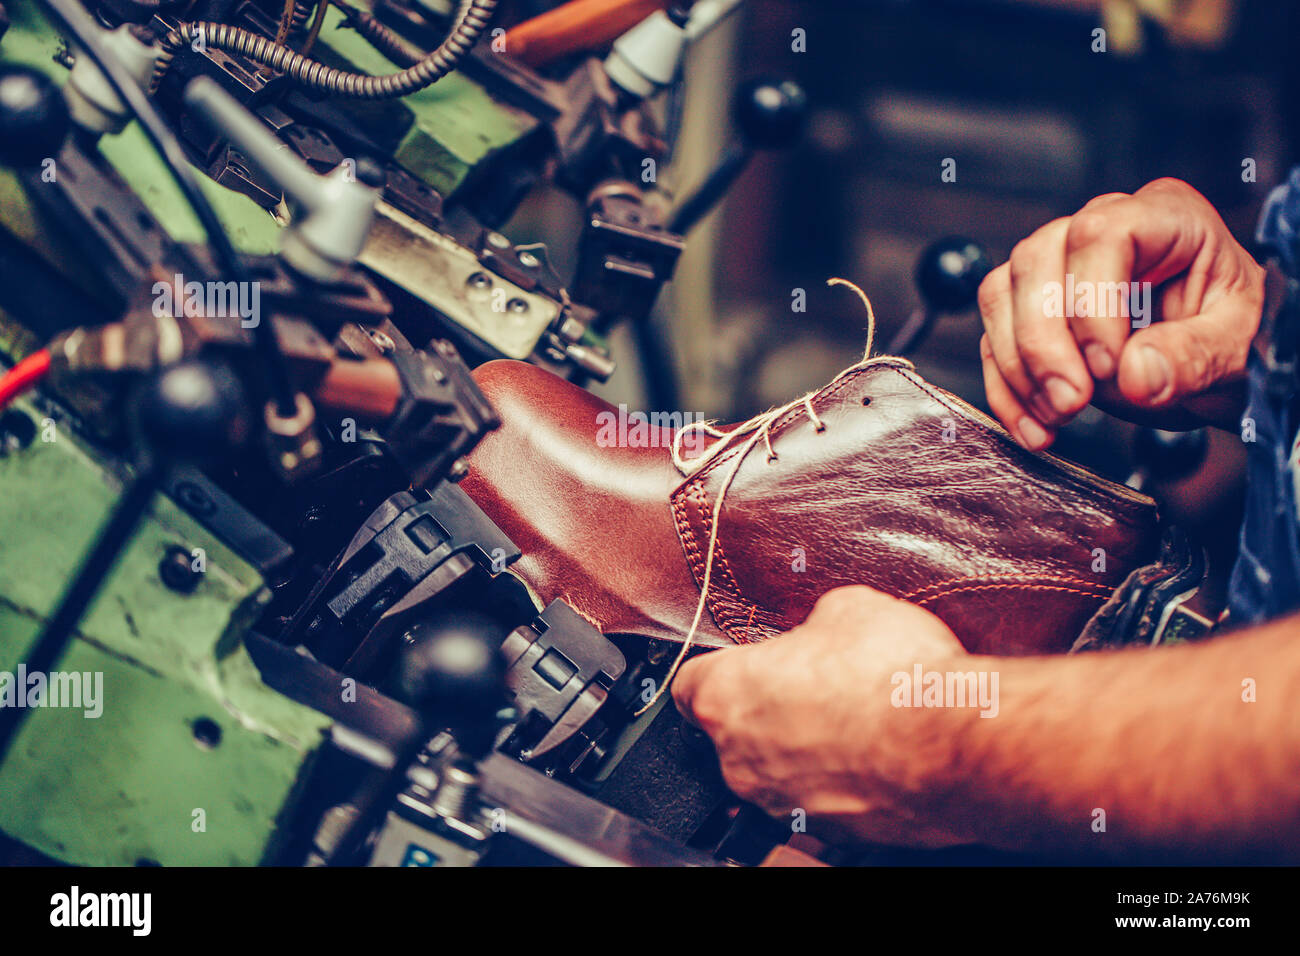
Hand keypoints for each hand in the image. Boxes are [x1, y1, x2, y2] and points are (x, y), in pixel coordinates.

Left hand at [671, 586, 974, 848]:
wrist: (954, 746)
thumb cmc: (893, 678)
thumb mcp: (847, 608)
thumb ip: (813, 623)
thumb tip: (823, 628)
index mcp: (726, 697)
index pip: (687, 684)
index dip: (719, 668)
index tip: (741, 661)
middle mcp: (741, 760)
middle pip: (733, 730)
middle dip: (769, 706)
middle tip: (817, 681)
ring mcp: (784, 804)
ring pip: (777, 770)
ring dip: (805, 747)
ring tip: (857, 718)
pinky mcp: (831, 834)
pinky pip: (821, 801)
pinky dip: (841, 782)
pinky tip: (877, 754)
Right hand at [976, 177, 1264, 448]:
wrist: (1216, 365)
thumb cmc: (1232, 337)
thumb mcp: (1237, 347)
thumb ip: (1195, 356)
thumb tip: (1134, 374)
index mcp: (1163, 218)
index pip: (1100, 234)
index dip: (1091, 301)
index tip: (1108, 365)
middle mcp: (1098, 232)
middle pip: (1034, 262)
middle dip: (1044, 342)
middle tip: (1072, 401)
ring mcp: (1057, 268)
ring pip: (1001, 296)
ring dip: (1019, 367)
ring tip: (1060, 415)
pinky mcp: (1030, 312)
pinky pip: (994, 342)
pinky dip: (1006, 391)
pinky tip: (1035, 426)